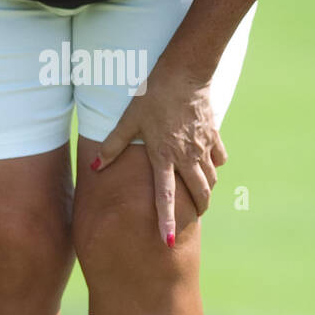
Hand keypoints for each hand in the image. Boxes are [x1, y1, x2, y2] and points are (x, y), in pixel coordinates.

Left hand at [90, 58, 227, 246]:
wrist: (185, 71)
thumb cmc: (152, 94)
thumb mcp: (129, 119)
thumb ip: (113, 145)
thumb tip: (95, 167)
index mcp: (164, 156)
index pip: (165, 197)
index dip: (166, 221)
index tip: (168, 243)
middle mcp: (187, 156)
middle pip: (198, 194)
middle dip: (197, 209)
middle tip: (192, 218)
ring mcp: (203, 146)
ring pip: (212, 179)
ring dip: (207, 190)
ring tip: (201, 197)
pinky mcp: (214, 134)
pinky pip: (219, 158)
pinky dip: (216, 166)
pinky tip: (210, 166)